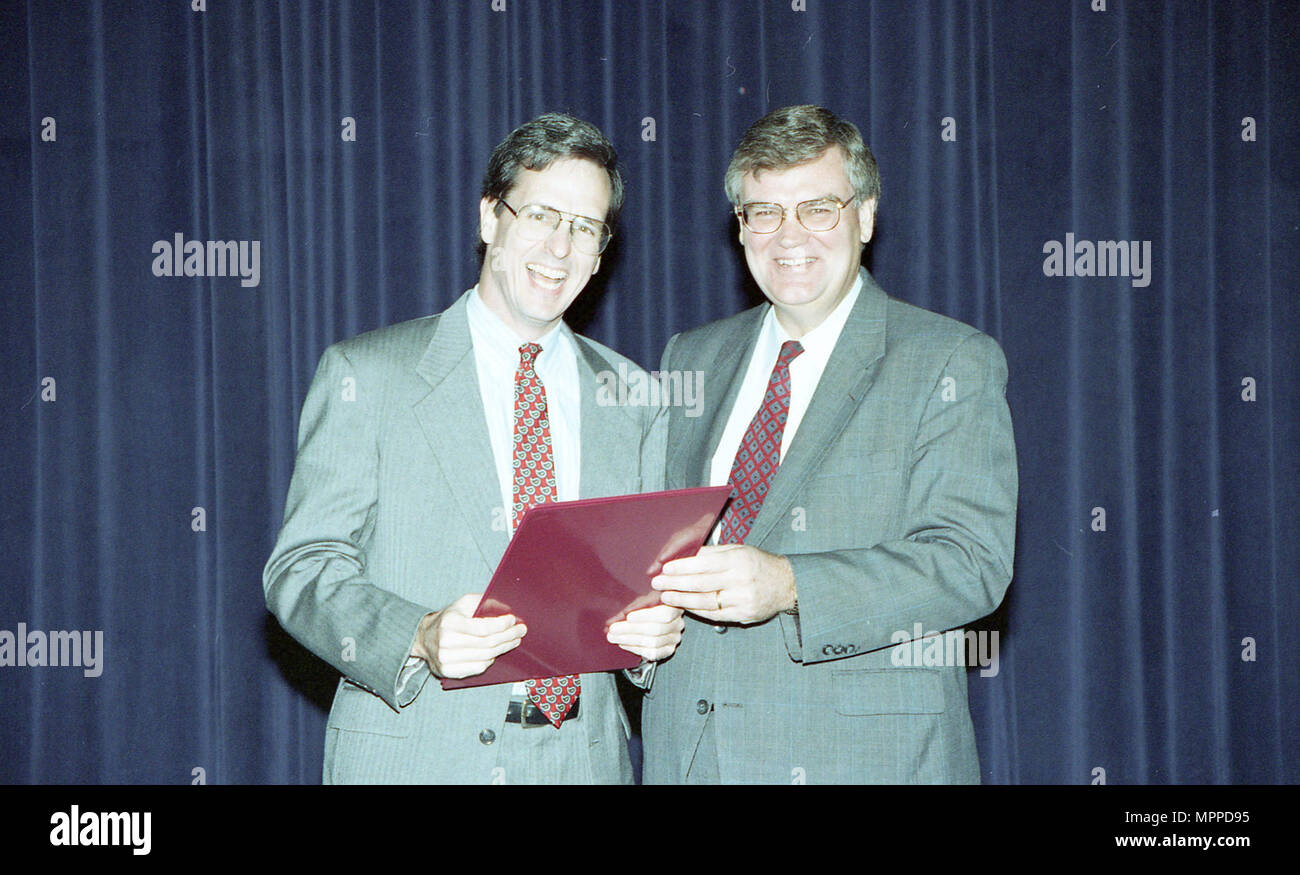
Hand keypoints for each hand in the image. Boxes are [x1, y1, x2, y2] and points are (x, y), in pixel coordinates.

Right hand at [410, 593, 526, 678]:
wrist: (424, 637)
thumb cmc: (448, 619)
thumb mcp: (462, 604)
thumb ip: (482, 602)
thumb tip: (504, 608)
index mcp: (450, 623)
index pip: (483, 627)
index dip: (501, 625)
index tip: (513, 620)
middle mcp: (446, 642)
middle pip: (487, 643)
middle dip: (508, 636)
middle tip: (520, 631)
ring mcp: (446, 659)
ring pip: (485, 657)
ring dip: (503, 648)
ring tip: (513, 641)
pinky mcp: (448, 671)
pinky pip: (477, 668)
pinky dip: (490, 660)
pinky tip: (496, 652)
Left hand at [606, 603, 684, 661]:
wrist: (652, 619)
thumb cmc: (646, 606)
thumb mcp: (642, 599)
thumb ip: (635, 604)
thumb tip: (619, 612)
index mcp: (674, 606)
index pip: (664, 613)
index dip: (645, 616)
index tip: (628, 616)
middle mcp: (678, 623)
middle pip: (656, 630)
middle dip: (631, 630)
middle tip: (613, 629)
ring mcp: (674, 638)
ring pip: (652, 643)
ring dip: (629, 640)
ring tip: (613, 636)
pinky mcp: (668, 650)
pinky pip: (652, 653)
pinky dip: (634, 648)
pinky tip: (623, 643)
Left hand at [651, 544, 795, 624]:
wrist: (786, 584)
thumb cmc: (758, 563)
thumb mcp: (738, 550)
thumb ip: (712, 554)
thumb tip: (685, 556)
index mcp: (738, 559)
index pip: (704, 564)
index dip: (682, 567)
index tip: (665, 569)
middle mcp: (740, 580)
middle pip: (701, 584)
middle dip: (675, 584)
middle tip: (657, 584)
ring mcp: (742, 600)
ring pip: (705, 602)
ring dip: (682, 600)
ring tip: (666, 597)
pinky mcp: (743, 615)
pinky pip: (714, 614)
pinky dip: (697, 610)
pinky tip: (685, 606)